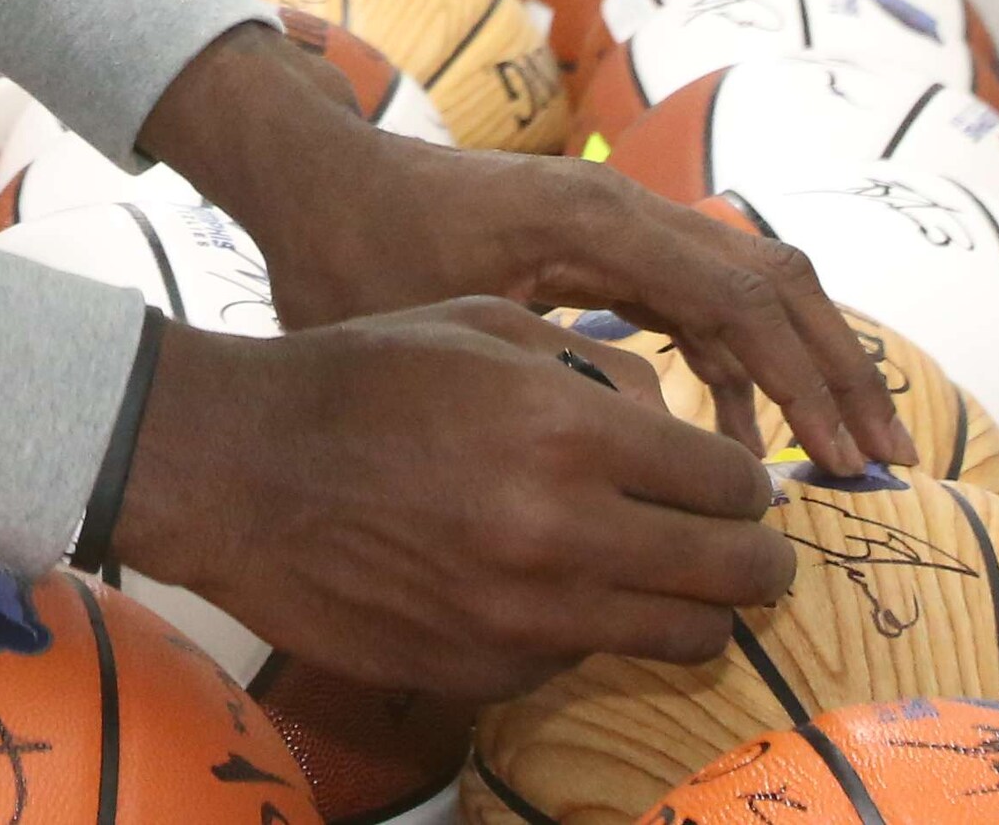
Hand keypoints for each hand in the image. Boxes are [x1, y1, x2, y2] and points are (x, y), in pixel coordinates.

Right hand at [112, 305, 794, 694]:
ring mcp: (527, 618)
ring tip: (673, 582)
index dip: (750, 487)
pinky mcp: (488, 673)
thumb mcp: (485, 325)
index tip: (742, 489)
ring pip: (684, 638)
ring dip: (696, 610)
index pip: (731, 484)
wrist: (239, 470)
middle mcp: (563, 534)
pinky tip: (543, 590)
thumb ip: (601, 369)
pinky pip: (585, 660)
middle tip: (752, 552)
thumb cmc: (360, 378)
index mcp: (570, 430)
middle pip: (734, 575)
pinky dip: (587, 630)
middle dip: (758, 560)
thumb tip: (678, 423)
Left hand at [139, 27, 910, 480]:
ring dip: (800, 365)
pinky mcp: (607, 245)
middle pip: (773, 278)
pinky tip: (742, 438)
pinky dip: (740, 361)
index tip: (841, 458)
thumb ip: (538, 373)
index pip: (738, 295)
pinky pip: (702, 298)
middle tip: (880, 457)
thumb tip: (638, 449)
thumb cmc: (354, 254)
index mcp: (597, 221)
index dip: (801, 379)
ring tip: (840, 456)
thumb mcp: (439, 327)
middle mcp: (626, 209)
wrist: (313, 181)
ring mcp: (621, 222)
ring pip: (750, 284)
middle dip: (834, 367)